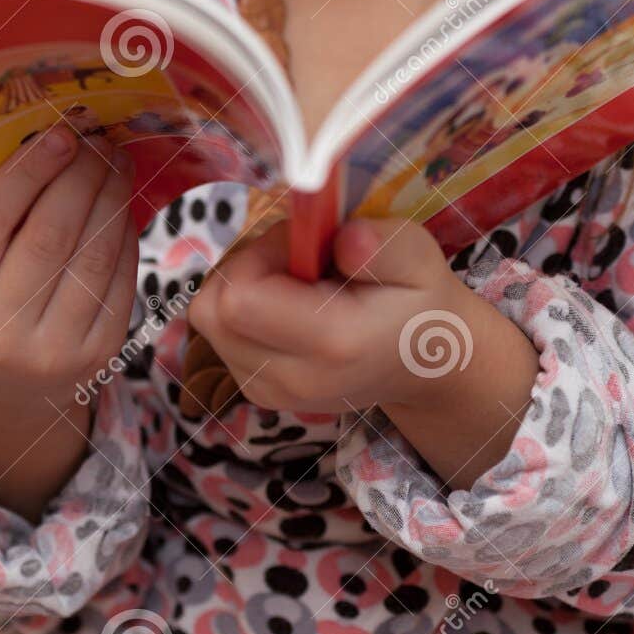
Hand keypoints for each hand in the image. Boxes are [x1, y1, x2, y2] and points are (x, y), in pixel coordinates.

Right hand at [0, 124, 139, 420]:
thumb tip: (26, 138)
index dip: (31, 169)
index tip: (62, 130)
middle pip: (51, 232)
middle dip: (81, 173)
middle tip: (97, 134)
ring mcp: (51, 352)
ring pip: (93, 253)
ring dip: (112, 195)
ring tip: (115, 158)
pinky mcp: (97, 358)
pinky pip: (119, 280)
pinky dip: (125, 234)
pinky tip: (122, 203)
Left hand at [187, 215, 477, 415]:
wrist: (424, 364)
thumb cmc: (418, 299)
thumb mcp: (418, 257)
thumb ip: (384, 246)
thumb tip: (344, 239)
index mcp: (332, 343)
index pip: (237, 299)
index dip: (257, 255)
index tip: (300, 244)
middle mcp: (292, 380)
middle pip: (211, 311)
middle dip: (243, 267)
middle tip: (295, 259)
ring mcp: (271, 394)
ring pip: (209, 321)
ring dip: (242, 287)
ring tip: (296, 284)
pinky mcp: (258, 393)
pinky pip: (220, 336)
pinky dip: (243, 312)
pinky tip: (289, 308)